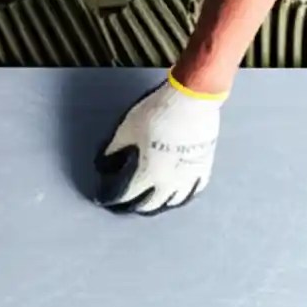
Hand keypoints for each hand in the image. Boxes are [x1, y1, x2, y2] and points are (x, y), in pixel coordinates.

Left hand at [94, 73, 225, 213]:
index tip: (104, 199)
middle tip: (125, 205)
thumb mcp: (126, 131)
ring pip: (174, 201)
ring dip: (159, 205)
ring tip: (150, 203)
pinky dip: (182, 196)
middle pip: (150, 205)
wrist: (192, 100)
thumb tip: (103, 165)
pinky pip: (193, 190)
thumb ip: (113, 151)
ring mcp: (189, 177)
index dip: (112, 199)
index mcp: (148, 175)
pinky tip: (178, 193)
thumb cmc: (157, 114)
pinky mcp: (203, 167)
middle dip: (134, 207)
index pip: (126, 196)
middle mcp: (170, 183)